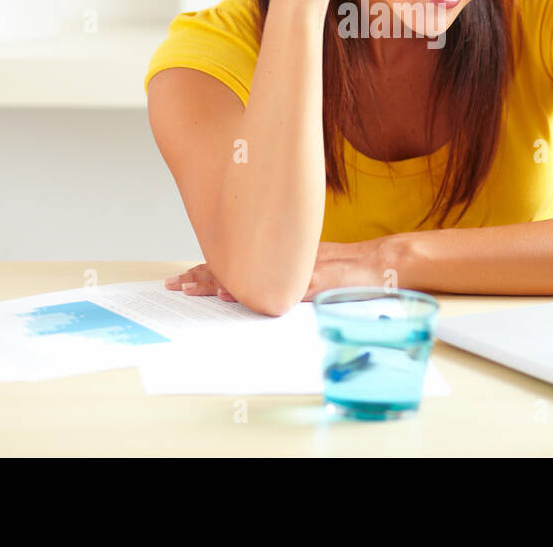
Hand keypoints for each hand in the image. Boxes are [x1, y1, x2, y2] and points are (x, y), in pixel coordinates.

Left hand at [164, 238, 394, 303]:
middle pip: (234, 266)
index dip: (207, 270)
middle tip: (174, 285)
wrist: (378, 264)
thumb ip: (280, 272)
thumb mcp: (307, 266)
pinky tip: (233, 295)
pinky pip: (274, 289)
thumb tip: (246, 287)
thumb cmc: (344, 270)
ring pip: (248, 275)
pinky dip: (253, 291)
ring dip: (216, 282)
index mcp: (277, 257)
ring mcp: (294, 271)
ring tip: (190, 289)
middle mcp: (281, 260)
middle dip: (201, 277)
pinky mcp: (309, 283)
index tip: (183, 278)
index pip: (235, 261)